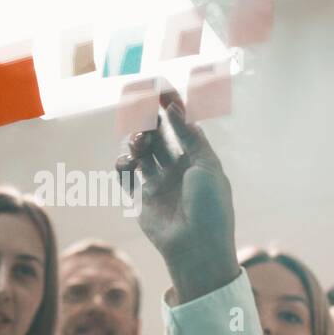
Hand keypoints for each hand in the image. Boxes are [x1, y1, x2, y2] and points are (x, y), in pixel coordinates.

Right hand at [114, 89, 237, 301]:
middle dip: (148, 121)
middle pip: (157, 134)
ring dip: (136, 141)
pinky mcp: (142, 199)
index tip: (157, 86)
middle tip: (142, 115)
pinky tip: (128, 164)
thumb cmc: (210, 207)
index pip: (180, 124)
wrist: (197, 248)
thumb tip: (174, 108)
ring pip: (140, 151)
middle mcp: (177, 168)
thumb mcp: (207, 166)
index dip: (169, 104)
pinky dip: (123, 165)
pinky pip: (127, 175)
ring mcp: (159, 183)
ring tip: (138, 145)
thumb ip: (190, 136)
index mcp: (198, 157)